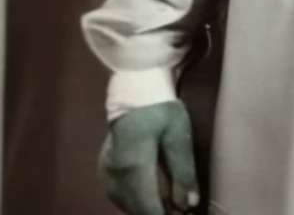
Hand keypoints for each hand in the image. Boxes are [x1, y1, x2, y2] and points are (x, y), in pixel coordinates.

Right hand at [98, 100, 200, 214]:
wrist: (135, 90)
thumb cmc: (160, 109)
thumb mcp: (179, 136)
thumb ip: (184, 172)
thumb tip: (190, 204)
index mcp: (134, 168)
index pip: (148, 210)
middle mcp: (115, 175)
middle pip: (136, 210)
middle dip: (157, 213)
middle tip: (179, 210)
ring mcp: (106, 172)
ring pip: (126, 205)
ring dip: (145, 209)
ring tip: (168, 205)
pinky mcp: (104, 168)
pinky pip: (118, 196)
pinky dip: (134, 201)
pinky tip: (148, 197)